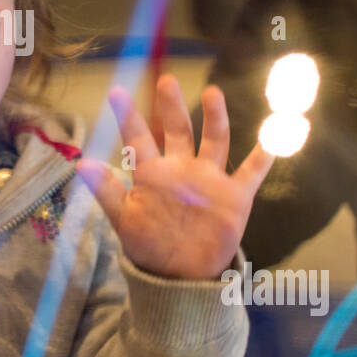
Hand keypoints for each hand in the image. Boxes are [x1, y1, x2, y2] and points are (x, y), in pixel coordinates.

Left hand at [76, 75, 274, 280]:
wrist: (182, 275)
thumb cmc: (149, 245)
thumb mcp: (124, 219)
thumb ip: (108, 191)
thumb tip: (82, 164)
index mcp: (153, 173)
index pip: (137, 138)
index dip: (127, 116)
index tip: (115, 92)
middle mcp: (182, 169)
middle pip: (178, 130)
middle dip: (172, 106)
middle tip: (166, 81)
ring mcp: (210, 180)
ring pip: (215, 141)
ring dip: (215, 118)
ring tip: (213, 92)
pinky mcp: (234, 196)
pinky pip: (251, 172)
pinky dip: (264, 156)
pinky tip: (274, 138)